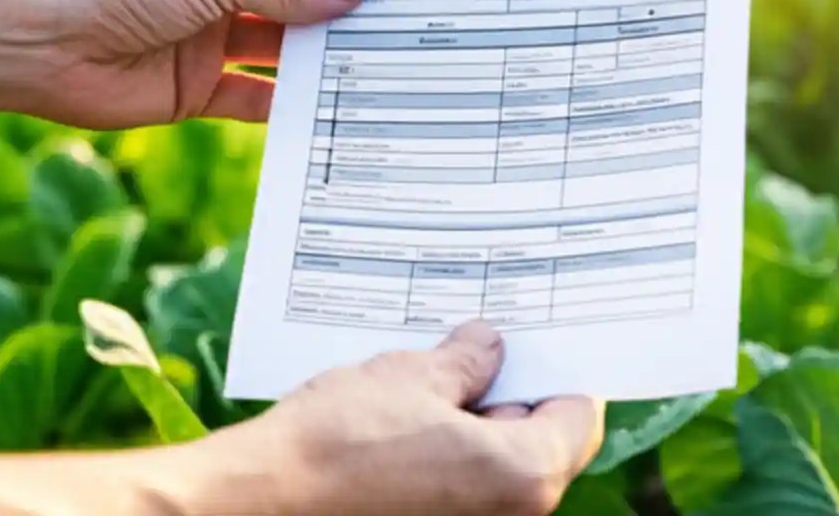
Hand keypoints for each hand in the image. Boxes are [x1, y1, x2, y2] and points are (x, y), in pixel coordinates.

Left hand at [22, 0, 364, 128]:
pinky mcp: (195, 88)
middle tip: (398, 24)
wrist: (40, 42)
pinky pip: (252, 96)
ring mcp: (206, 36)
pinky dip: (285, 104)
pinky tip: (327, 109)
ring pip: (278, 47)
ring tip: (376, 67)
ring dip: (318, 57)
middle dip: (336, 11)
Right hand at [181, 321, 604, 515]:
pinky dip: (441, 447)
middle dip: (508, 390)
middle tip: (482, 341)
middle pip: (536, 442)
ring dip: (469, 417)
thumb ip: (466, 362)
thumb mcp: (412, 377)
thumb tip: (487, 348)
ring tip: (434, 368)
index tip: (540, 339)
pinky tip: (406, 408)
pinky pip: (454, 483)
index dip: (560, 370)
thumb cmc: (340, 440)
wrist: (262, 501)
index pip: (577, 417)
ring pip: (490, 463)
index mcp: (524, 476)